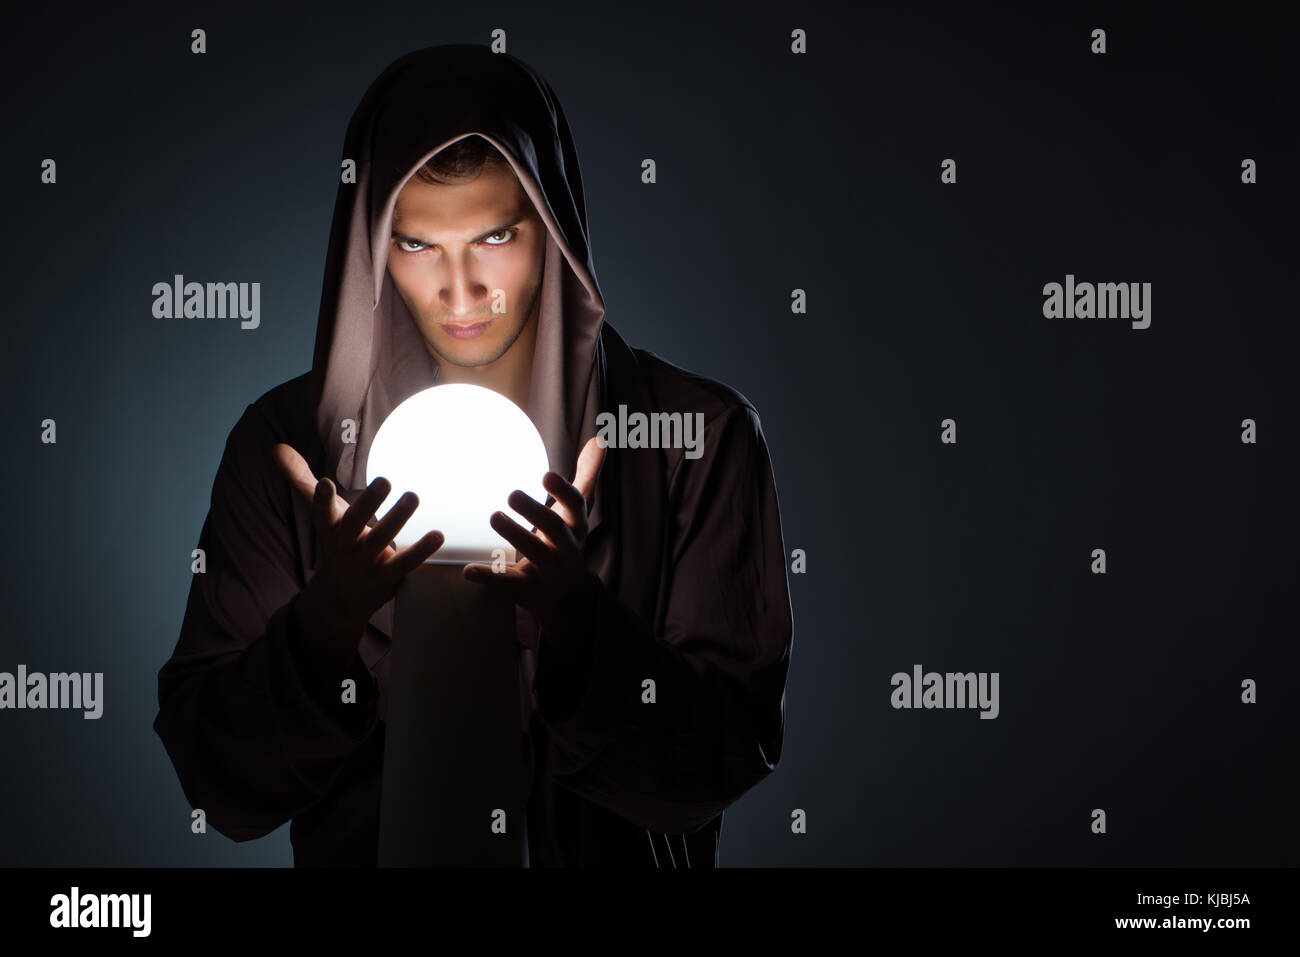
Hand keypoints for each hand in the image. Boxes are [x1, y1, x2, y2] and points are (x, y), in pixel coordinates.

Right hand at [273, 443, 444, 669]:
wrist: (340, 599)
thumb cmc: (337, 542)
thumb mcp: (322, 514)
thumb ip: (301, 479)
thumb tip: (276, 447)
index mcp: (329, 528)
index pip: (321, 513)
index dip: (321, 500)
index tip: (325, 483)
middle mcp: (344, 546)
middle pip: (353, 526)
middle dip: (367, 504)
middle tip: (385, 480)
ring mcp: (364, 564)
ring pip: (379, 542)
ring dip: (396, 519)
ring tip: (413, 495)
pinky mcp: (385, 578)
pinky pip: (403, 564)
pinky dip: (420, 550)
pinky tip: (437, 534)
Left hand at [462, 435, 606, 640]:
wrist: (568, 596)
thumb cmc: (566, 540)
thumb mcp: (578, 511)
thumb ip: (586, 476)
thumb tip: (600, 439)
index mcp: (577, 525)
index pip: (576, 506)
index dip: (563, 492)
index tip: (546, 476)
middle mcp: (568, 547)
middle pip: (554, 528)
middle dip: (535, 511)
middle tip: (512, 494)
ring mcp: (550, 569)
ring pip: (534, 553)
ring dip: (515, 535)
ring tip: (494, 517)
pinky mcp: (530, 589)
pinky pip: (509, 582)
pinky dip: (490, 577)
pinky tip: (468, 570)